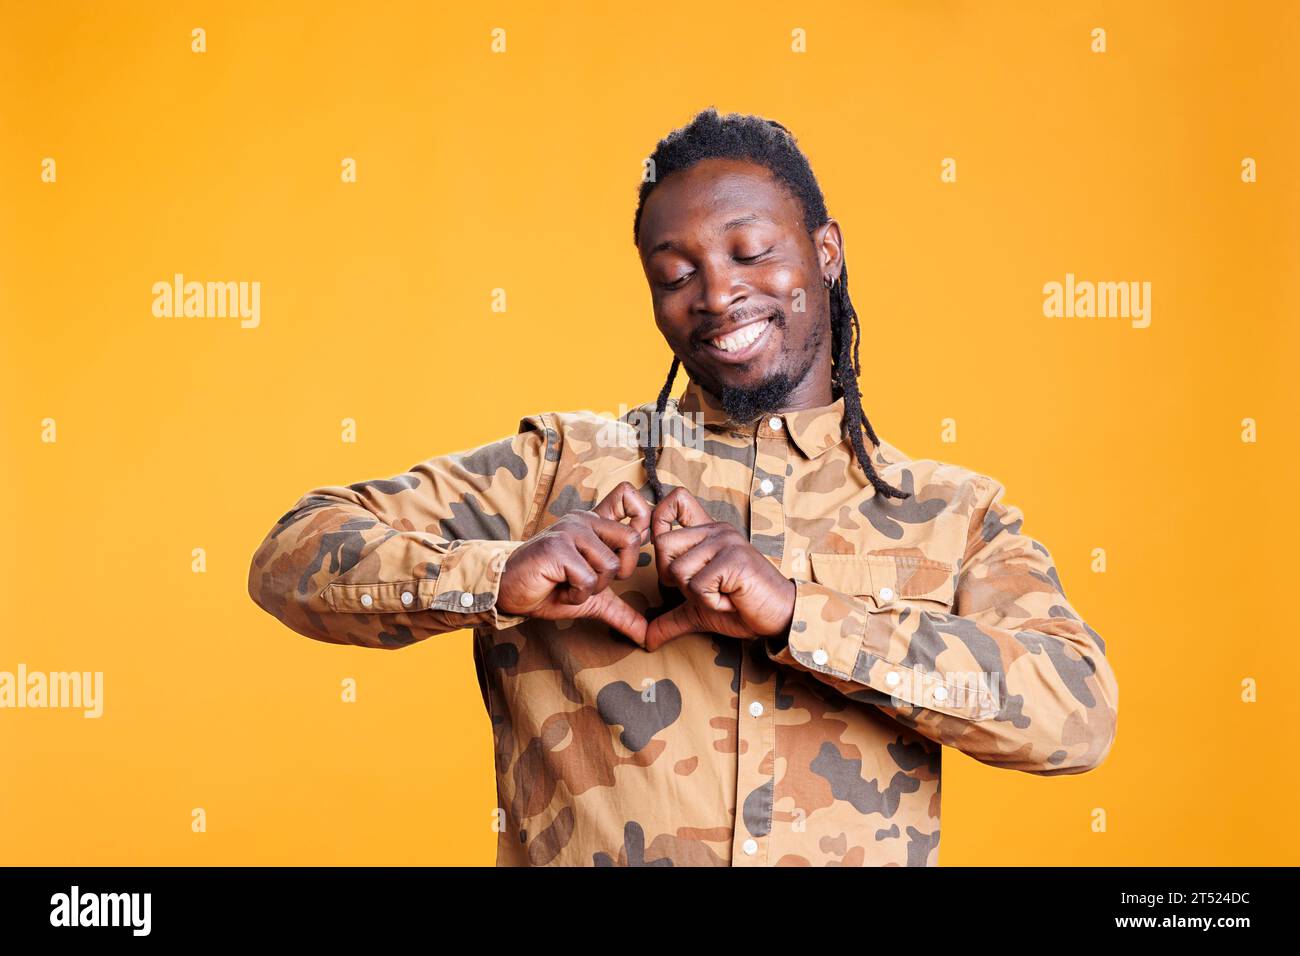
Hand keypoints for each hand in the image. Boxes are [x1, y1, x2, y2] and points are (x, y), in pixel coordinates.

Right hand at [497, 481, 650, 643]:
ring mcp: (570, 531)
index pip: (628, 497)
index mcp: (594, 524)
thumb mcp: (593, 599)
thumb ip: (621, 611)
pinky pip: (588, 579)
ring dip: (593, 588)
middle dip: (619, 572)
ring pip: (610, 565)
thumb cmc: (548, 590)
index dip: (643, 517)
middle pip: (633, 538)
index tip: (625, 549)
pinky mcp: (557, 547)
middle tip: (593, 579)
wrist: (509, 593)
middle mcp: (584, 520)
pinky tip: (559, 590)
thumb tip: (647, 636)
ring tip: (569, 585)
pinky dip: (576, 595)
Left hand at [645, 487, 796, 651]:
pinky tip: (732, 599)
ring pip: (679, 569)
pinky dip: (712, 602)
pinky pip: (698, 586)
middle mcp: (715, 531)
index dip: (658, 518)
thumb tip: (645, 640)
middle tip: (704, 588)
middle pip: (662, 544)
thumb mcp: (699, 610)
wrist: (779, 617)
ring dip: (697, 595)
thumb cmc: (742, 608)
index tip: (667, 551)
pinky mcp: (733, 559)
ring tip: (723, 594)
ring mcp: (725, 542)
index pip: (676, 499)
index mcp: (706, 533)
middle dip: (675, 577)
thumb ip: (670, 618)